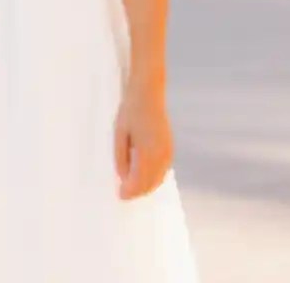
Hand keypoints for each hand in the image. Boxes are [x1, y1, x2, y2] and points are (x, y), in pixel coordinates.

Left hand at [113, 85, 173, 199]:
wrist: (148, 94)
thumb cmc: (130, 111)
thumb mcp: (119, 134)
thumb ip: (121, 158)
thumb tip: (123, 177)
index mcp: (147, 151)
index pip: (139, 181)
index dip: (129, 192)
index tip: (120, 196)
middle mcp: (161, 154)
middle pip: (150, 184)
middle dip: (137, 192)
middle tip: (124, 193)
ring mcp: (168, 151)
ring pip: (158, 179)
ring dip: (145, 186)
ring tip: (131, 186)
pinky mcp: (170, 148)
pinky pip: (163, 171)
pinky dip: (154, 178)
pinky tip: (144, 176)